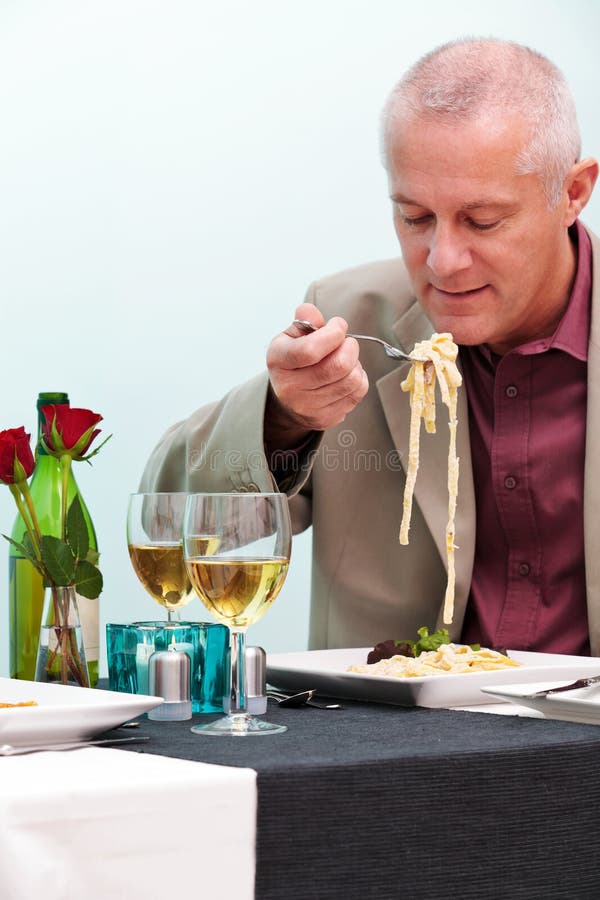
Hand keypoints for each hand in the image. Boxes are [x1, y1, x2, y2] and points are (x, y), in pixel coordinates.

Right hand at [265, 303, 368, 437]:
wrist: (287, 400)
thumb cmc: (294, 361)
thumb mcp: (291, 337)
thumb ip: (304, 321)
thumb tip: (309, 311)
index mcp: (278, 361)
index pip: (310, 350)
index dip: (333, 334)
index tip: (338, 326)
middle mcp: (290, 388)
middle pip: (338, 366)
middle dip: (350, 347)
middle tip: (346, 342)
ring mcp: (308, 407)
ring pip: (352, 380)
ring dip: (355, 363)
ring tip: (345, 358)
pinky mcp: (325, 419)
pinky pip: (357, 393)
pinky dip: (359, 378)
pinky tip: (347, 375)